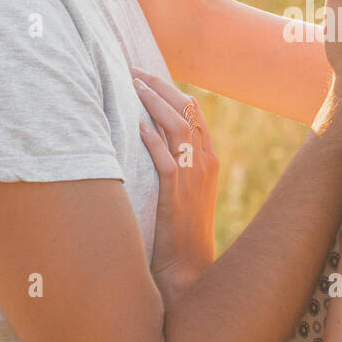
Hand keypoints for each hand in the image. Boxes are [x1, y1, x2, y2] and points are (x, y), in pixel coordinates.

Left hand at [133, 70, 218, 299]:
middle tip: (134, 71)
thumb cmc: (178, 232)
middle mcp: (205, 163)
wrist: (187, 269)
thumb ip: (174, 164)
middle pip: (187, 111)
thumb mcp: (183, 191)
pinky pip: (166, 158)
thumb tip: (147, 138)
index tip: (145, 77)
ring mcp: (193, 178)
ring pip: (179, 127)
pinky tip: (136, 125)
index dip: (170, 91)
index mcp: (209, 160)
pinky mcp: (177, 194)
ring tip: (133, 85)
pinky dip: (152, 139)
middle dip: (160, 87)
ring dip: (155, 102)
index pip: (194, 113)